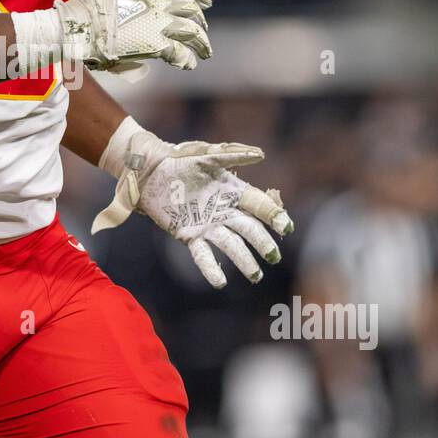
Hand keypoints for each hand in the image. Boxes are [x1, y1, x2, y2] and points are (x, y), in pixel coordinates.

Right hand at [11, 0, 211, 74]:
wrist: (79, 26)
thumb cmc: (88, 1)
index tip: (206, 0)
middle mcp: (160, 3)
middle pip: (190, 11)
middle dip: (200, 20)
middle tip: (203, 28)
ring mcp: (159, 24)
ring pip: (191, 32)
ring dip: (201, 43)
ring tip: (205, 52)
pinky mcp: (155, 46)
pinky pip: (179, 53)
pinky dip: (186, 59)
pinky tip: (190, 64)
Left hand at [92, 118, 293, 288]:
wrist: (152, 172)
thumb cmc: (182, 161)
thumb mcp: (207, 156)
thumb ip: (232, 156)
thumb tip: (260, 154)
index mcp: (233, 191)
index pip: (259, 205)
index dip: (273, 215)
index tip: (284, 227)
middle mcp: (224, 211)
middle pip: (248, 229)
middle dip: (262, 242)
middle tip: (273, 256)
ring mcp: (208, 225)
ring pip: (230, 245)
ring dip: (243, 260)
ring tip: (255, 275)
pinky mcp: (189, 235)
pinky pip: (202, 254)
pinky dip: (211, 268)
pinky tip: (220, 282)